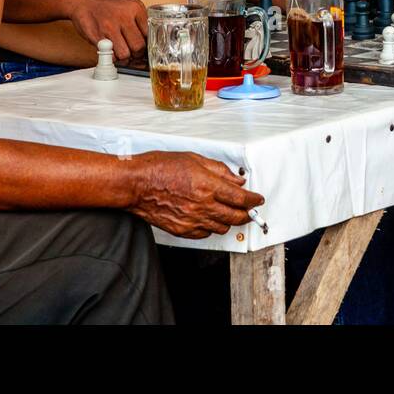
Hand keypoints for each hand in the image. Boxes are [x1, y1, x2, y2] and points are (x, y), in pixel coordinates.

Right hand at [69, 0, 148, 60]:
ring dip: (123, 57)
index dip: (146, 44)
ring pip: (125, 54)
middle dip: (136, 54)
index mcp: (135, 8)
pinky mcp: (96, 35)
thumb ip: (140, 21)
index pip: (149, 35)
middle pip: (138, 47)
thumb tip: (148, 41)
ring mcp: (109, 27)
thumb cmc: (108, 2)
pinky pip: (109, 55)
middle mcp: (123, 17)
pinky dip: (111, 57)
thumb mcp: (129, 5)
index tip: (143, 47)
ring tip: (121, 52)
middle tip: (132, 52)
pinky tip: (111, 50)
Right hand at [130, 153, 264, 237]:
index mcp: (207, 186)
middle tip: (249, 210)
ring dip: (228, 220)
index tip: (258, 200)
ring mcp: (192, 220)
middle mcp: (202, 205)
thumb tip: (237, 179)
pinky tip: (209, 218)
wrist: (136, 184)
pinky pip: (205, 234)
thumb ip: (219, 170)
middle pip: (235, 217)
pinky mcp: (182, 230)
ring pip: (222, 227)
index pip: (241, 198)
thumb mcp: (194, 159)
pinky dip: (211, 227)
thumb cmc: (160, 168)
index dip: (253, 200)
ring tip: (227, 212)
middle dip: (247, 214)